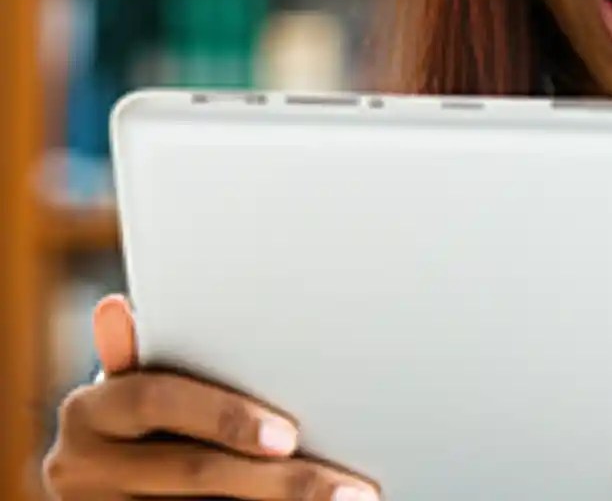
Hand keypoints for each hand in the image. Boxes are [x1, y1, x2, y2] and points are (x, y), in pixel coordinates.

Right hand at [42, 294, 380, 500]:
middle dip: (280, 479)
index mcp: (90, 412)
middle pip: (195, 470)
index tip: (290, 435)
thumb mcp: (143, 378)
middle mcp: (83, 467)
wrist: (113, 478)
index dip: (224, 415)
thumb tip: (115, 308)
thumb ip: (144, 354)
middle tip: (348, 489)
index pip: (157, 401)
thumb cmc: (152, 413)